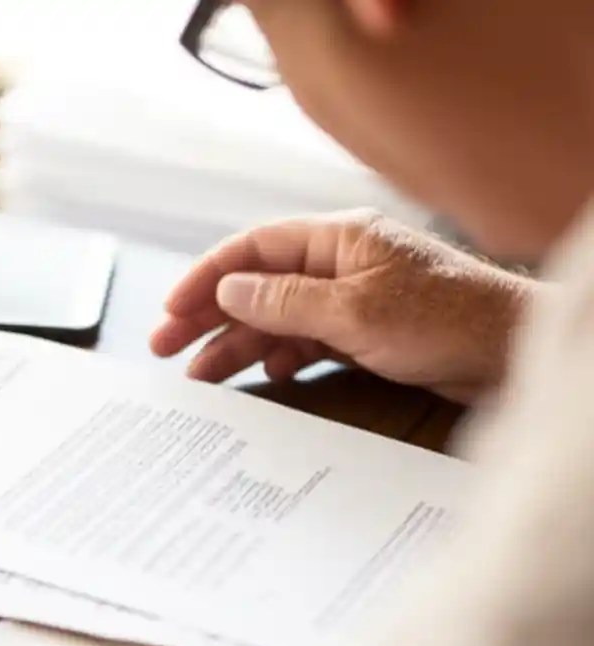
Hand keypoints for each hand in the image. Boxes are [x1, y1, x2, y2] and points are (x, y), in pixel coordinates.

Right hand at [149, 209, 535, 402]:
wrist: (513, 354)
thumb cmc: (448, 320)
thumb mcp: (355, 312)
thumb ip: (285, 301)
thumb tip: (228, 290)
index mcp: (337, 239)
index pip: (253, 249)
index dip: (205, 277)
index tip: (170, 308)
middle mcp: (339, 263)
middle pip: (256, 286)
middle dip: (208, 316)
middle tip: (164, 346)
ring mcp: (352, 298)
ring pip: (277, 319)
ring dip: (238, 344)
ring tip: (199, 375)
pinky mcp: (366, 331)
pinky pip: (307, 341)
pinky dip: (281, 357)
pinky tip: (267, 375)